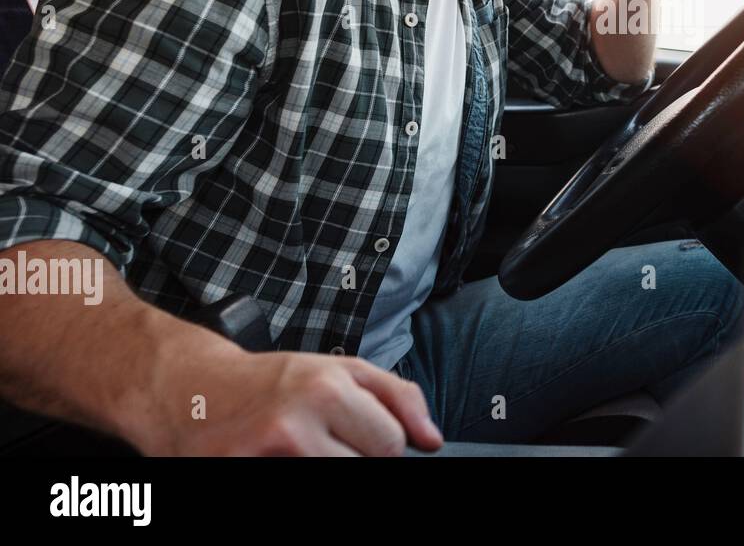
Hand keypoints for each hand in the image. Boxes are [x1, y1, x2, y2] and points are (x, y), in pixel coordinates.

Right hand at [133, 348, 442, 455]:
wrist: (190, 390)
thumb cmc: (272, 381)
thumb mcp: (339, 369)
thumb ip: (397, 397)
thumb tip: (432, 440)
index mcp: (326, 389)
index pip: (390, 445)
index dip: (382, 446)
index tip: (362, 439)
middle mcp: (294, 425)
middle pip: (363, 471)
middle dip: (353, 461)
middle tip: (327, 444)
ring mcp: (263, 459)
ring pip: (332, 484)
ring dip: (326, 472)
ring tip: (304, 452)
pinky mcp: (236, 478)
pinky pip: (292, 495)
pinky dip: (291, 480)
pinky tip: (279, 461)